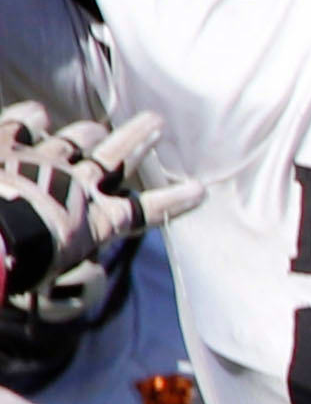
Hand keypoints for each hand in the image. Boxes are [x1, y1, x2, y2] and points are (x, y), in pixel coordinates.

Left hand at [0, 102, 195, 298]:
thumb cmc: (23, 266)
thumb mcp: (57, 289)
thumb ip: (80, 285)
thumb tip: (95, 273)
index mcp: (97, 222)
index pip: (145, 212)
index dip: (172, 201)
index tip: (198, 190)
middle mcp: (78, 184)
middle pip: (116, 158)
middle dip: (138, 139)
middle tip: (156, 122)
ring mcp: (43, 160)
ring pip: (76, 139)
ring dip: (89, 132)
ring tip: (97, 127)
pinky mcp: (9, 144)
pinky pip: (24, 124)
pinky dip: (33, 118)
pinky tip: (39, 113)